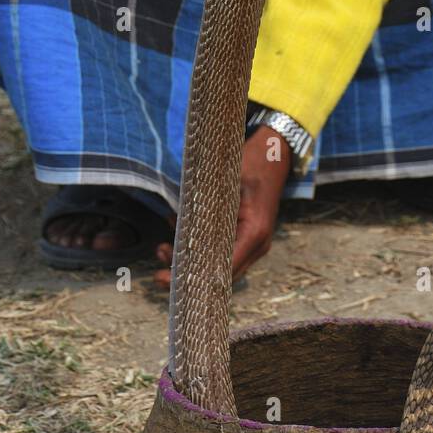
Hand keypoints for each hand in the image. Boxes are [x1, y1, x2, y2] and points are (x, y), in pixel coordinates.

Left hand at [152, 127, 290, 286]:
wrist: (274, 152)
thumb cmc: (253, 163)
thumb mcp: (228, 182)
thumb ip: (208, 206)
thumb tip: (179, 223)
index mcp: (254, 233)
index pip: (225, 269)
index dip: (197, 278)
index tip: (172, 280)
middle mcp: (256, 244)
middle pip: (221, 274)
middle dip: (188, 275)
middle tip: (159, 276)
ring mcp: (251, 242)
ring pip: (218, 263)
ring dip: (189, 260)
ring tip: (161, 249)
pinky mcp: (244, 235)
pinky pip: (219, 249)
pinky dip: (198, 246)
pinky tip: (175, 228)